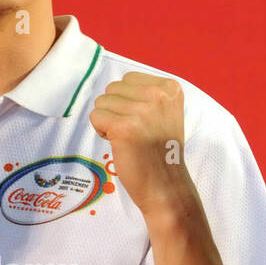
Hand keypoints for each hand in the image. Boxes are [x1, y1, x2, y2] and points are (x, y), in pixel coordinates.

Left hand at [89, 71, 192, 219]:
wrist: (166, 185)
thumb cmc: (160, 151)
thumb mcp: (164, 113)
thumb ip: (146, 95)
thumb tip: (114, 88)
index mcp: (170, 88)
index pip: (129, 79)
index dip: (128, 101)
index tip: (142, 122)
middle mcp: (158, 95)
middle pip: (113, 88)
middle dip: (116, 110)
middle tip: (134, 132)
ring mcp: (142, 111)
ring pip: (102, 102)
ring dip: (108, 121)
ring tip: (127, 138)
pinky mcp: (124, 127)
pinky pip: (95, 116)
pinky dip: (101, 131)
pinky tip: (118, 143)